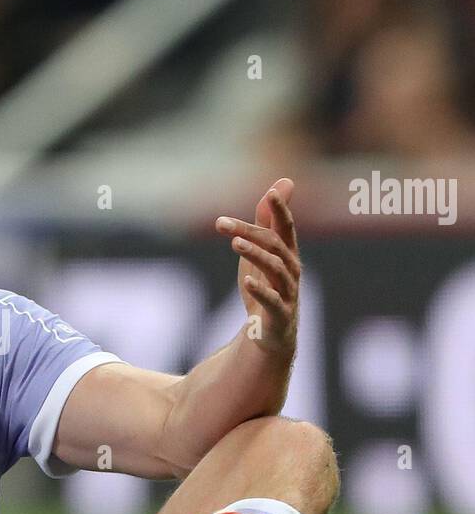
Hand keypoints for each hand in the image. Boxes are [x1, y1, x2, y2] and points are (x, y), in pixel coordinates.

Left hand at [216, 177, 300, 357]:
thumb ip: (268, 219)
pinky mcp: (280, 314)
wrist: (269, 332)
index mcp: (287, 253)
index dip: (280, 210)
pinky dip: (261, 291)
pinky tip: (247, 282)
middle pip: (274, 245)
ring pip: (275, 269)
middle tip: (221, 223)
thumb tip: (284, 181)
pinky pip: (273, 301)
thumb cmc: (266, 285)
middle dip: (250, 231)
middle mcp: (291, 270)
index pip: (286, 227)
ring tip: (235, 243)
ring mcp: (288, 292)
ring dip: (255, 254)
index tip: (270, 193)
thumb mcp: (262, 250)